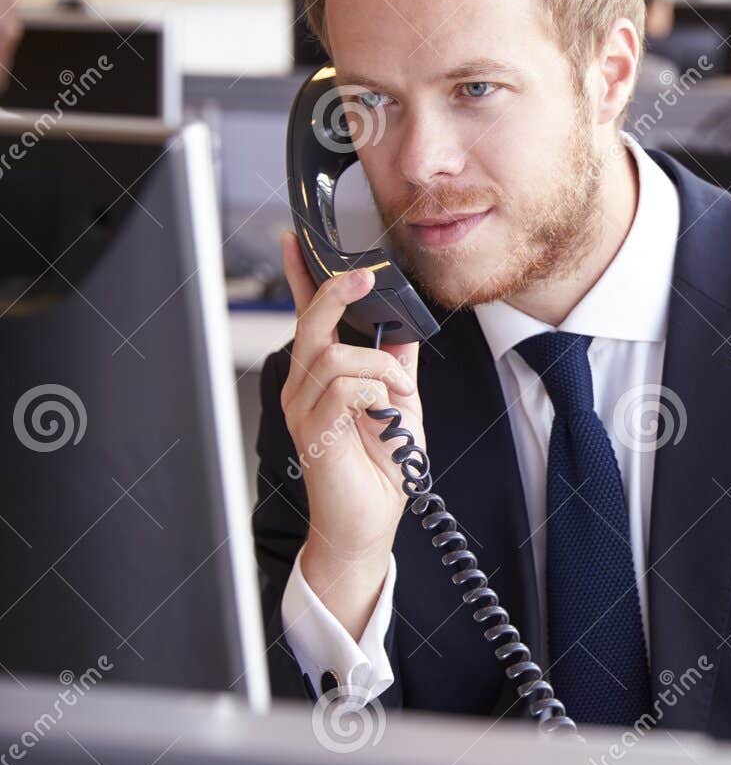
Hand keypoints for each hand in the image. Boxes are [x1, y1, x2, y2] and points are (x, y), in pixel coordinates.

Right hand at [278, 231, 424, 637]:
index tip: (296, 241)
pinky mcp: (312, 431)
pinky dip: (374, 390)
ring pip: (331, 354)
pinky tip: (384, 411)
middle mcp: (304, 388)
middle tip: (366, 277)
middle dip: (337, 292)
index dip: (300, 278)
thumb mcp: (400, 405)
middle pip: (310, 323)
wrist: (367, 523)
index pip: (305, 317)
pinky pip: (342, 386)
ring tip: (396, 394)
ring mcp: (304, 409)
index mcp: (322, 376)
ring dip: (377, 366)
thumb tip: (400, 329)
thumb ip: (395, 366)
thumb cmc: (379, 469)